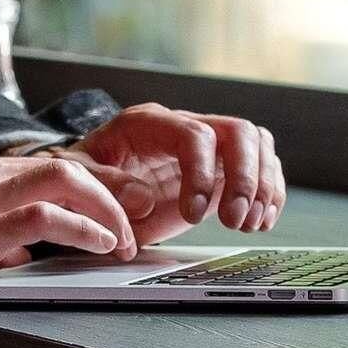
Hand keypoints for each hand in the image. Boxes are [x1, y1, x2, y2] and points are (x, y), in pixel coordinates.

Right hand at [0, 152, 149, 321]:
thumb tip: (20, 254)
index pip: (44, 164)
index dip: (89, 179)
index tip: (116, 194)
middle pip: (65, 163)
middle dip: (111, 186)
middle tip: (138, 210)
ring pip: (66, 179)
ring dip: (105, 207)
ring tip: (124, 236)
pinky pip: (50, 218)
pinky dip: (85, 229)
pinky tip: (101, 245)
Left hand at [58, 102, 284, 245]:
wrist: (90, 184)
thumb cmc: (83, 176)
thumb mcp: (77, 178)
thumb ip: (104, 186)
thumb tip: (142, 198)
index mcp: (147, 123)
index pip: (192, 134)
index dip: (200, 173)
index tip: (193, 214)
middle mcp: (183, 126)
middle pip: (236, 132)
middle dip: (244, 178)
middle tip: (235, 220)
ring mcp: (207, 146)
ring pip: (256, 145)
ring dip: (262, 187)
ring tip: (249, 224)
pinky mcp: (221, 169)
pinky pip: (261, 167)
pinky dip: (269, 193)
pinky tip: (262, 220)